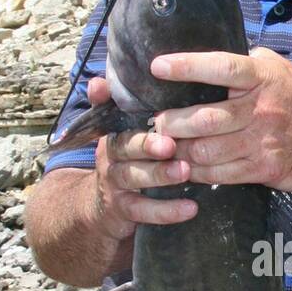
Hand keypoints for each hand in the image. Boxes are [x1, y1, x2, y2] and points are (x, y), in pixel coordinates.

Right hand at [86, 75, 199, 236]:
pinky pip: (143, 211)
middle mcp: (110, 156)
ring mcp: (115, 183)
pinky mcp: (124, 210)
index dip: (109, 103)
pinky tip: (190, 208)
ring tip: (185, 172)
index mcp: (114, 133)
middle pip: (125, 146)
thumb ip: (121, 106)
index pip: (111, 114)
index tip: (111, 90)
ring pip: (134, 177)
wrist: (101, 210)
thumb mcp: (122, 132)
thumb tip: (103, 79)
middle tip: (170, 142)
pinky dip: (166, 211)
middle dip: (146, 144)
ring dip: (159, 174)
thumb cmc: (126, 163)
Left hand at [148, 47, 291, 190]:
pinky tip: (187, 166)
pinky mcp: (263, 168)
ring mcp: (262, 141)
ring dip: (180, 151)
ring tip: (166, 147)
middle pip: (204, 119)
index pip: (221, 67)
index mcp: (262, 77)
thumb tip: (208, 59)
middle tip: (157, 123)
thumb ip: (245, 64)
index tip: (158, 67)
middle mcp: (261, 109)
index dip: (187, 66)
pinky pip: (220, 173)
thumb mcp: (278, 68)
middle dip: (172, 123)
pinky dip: (197, 171)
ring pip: (207, 150)